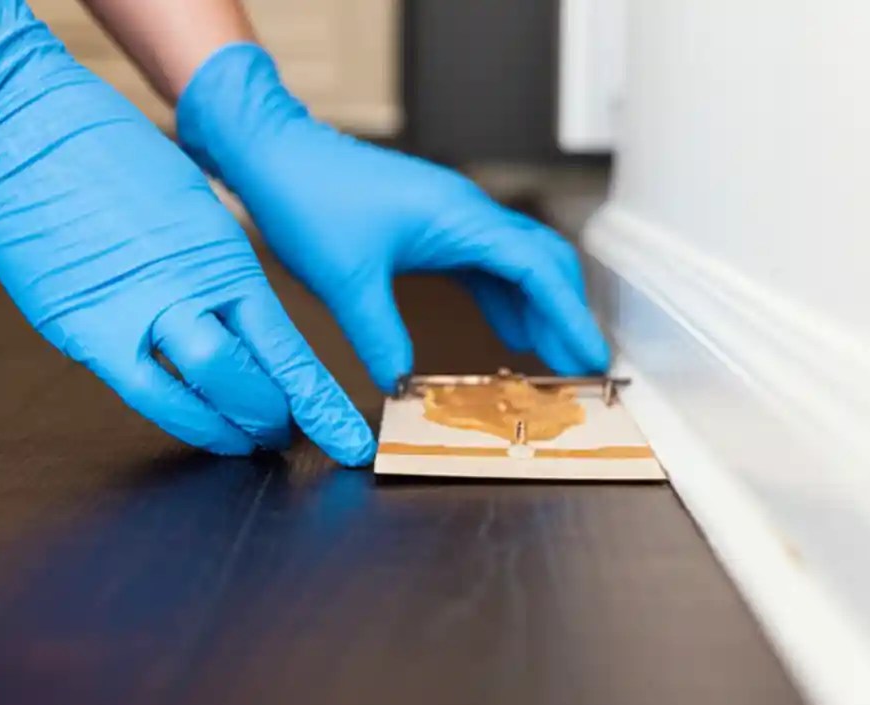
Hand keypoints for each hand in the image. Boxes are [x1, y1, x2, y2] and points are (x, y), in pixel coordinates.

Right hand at [0, 1, 373, 464]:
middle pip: (251, 379)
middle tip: (286, 434)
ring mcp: (133, 314)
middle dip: (275, 417)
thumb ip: (207, 263)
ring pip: (202, 393)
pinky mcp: (81, 328)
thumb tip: (224, 308)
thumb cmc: (104, 151)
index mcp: (222, 257)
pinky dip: (178, 418)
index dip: (317, 399)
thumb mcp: (185, 204)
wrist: (25, 123)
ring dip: (231, 428)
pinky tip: (202, 432)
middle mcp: (188, 290)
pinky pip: (140, 392)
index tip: (346, 436)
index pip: (285, 347)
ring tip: (250, 443)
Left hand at [177, 43, 610, 392]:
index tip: (593, 356)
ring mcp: (451, 218)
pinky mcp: (432, 226)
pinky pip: (484, 266)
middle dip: (566, 314)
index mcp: (460, 219)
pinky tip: (507, 332)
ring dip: (538, 309)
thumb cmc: (309, 197)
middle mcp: (466, 214)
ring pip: (516, 265)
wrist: (275, 154)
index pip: (537, 270)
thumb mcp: (345, 281)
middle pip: (542, 263)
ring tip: (553, 359)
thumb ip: (380, 337)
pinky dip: (503, 300)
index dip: (570, 316)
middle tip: (580, 366)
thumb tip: (403, 384)